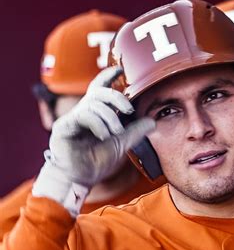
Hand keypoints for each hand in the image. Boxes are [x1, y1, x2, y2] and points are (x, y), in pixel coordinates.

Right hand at [32, 66, 154, 215]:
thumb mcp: (121, 144)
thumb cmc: (96, 162)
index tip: (120, 69)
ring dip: (109, 117)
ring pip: (93, 104)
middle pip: (99, 91)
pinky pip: (84, 115)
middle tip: (129, 109)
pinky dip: (98, 124)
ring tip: (116, 133)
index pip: (100, 88)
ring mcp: (72, 118)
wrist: (80, 180)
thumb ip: (135, 132)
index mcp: (95, 114)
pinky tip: (104, 136)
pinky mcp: (64, 126)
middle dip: (116, 97)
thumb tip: (153, 121)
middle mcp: (83, 112)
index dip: (108, 76)